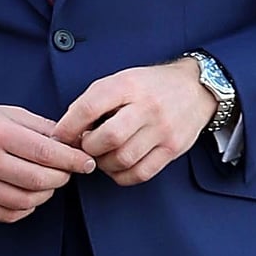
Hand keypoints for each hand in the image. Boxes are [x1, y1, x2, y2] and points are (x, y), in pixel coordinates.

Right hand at [0, 101, 98, 222]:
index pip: (45, 153)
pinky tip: (28, 194)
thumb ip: (39, 127)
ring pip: (26, 201)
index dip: (72, 160)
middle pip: (39, 180)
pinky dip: (26, 207)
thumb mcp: (5, 112)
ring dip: (45, 194)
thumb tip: (72, 142)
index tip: (86, 162)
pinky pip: (9, 214)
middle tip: (67, 172)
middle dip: (62, 178)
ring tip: (47, 182)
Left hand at [55, 60, 214, 186]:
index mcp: (129, 85)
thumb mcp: (121, 80)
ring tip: (101, 155)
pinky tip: (117, 166)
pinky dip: (122, 175)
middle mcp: (148, 107)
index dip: (68, 127)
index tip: (60, 136)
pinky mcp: (172, 149)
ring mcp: (163, 130)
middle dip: (88, 148)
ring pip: (122, 159)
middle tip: (84, 147)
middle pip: (108, 138)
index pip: (90, 107)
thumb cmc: (149, 86)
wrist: (195, 88)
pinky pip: (140, 173)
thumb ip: (94, 101)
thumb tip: (66, 129)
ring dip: (103, 164)